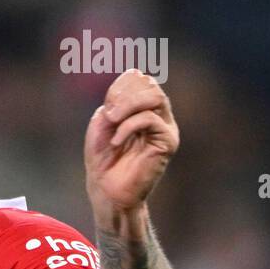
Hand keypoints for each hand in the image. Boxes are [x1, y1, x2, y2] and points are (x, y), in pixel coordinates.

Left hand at [84, 69, 179, 219]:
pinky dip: (129, 126)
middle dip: (125, 95)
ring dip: (128, 106)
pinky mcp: (168, 142)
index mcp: (141, 108)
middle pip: (150, 85)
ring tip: (112, 121)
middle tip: (109, 114)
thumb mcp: (102, 123)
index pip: (139, 79)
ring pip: (155, 98)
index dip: (121, 85)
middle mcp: (157, 115)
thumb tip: (134, 81)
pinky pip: (151, 120)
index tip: (106, 106)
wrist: (106, 189)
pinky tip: (117, 141)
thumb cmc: (103, 158)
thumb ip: (115, 101)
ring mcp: (165, 128)